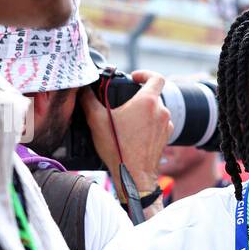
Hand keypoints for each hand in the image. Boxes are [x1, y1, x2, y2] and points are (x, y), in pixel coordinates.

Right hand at [81, 69, 172, 199]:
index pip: (156, 77)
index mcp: (148, 102)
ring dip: (143, 111)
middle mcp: (161, 111)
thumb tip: (82, 88)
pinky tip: (134, 132)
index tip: (134, 78)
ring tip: (126, 119)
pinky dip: (148, 124)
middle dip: (138, 96)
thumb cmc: (118, 149)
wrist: (134, 176)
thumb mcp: (97, 120)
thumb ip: (88, 99)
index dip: (144, 73)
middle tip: (122, 102)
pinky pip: (158, 124)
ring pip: (156, 110)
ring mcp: (166, 125)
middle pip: (153, 94)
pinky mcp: (166, 137)